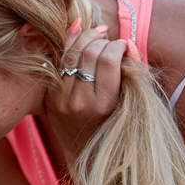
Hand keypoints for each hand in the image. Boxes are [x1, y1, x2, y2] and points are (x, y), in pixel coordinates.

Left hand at [43, 26, 128, 155]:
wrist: (84, 149)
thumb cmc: (114, 121)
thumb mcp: (130, 99)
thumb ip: (134, 70)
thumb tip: (126, 42)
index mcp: (103, 105)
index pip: (108, 61)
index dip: (116, 46)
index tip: (121, 45)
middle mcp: (79, 102)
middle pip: (89, 54)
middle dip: (101, 40)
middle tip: (108, 39)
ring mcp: (61, 100)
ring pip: (71, 54)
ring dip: (84, 38)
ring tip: (96, 35)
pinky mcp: (49, 96)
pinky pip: (58, 63)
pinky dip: (69, 46)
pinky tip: (79, 36)